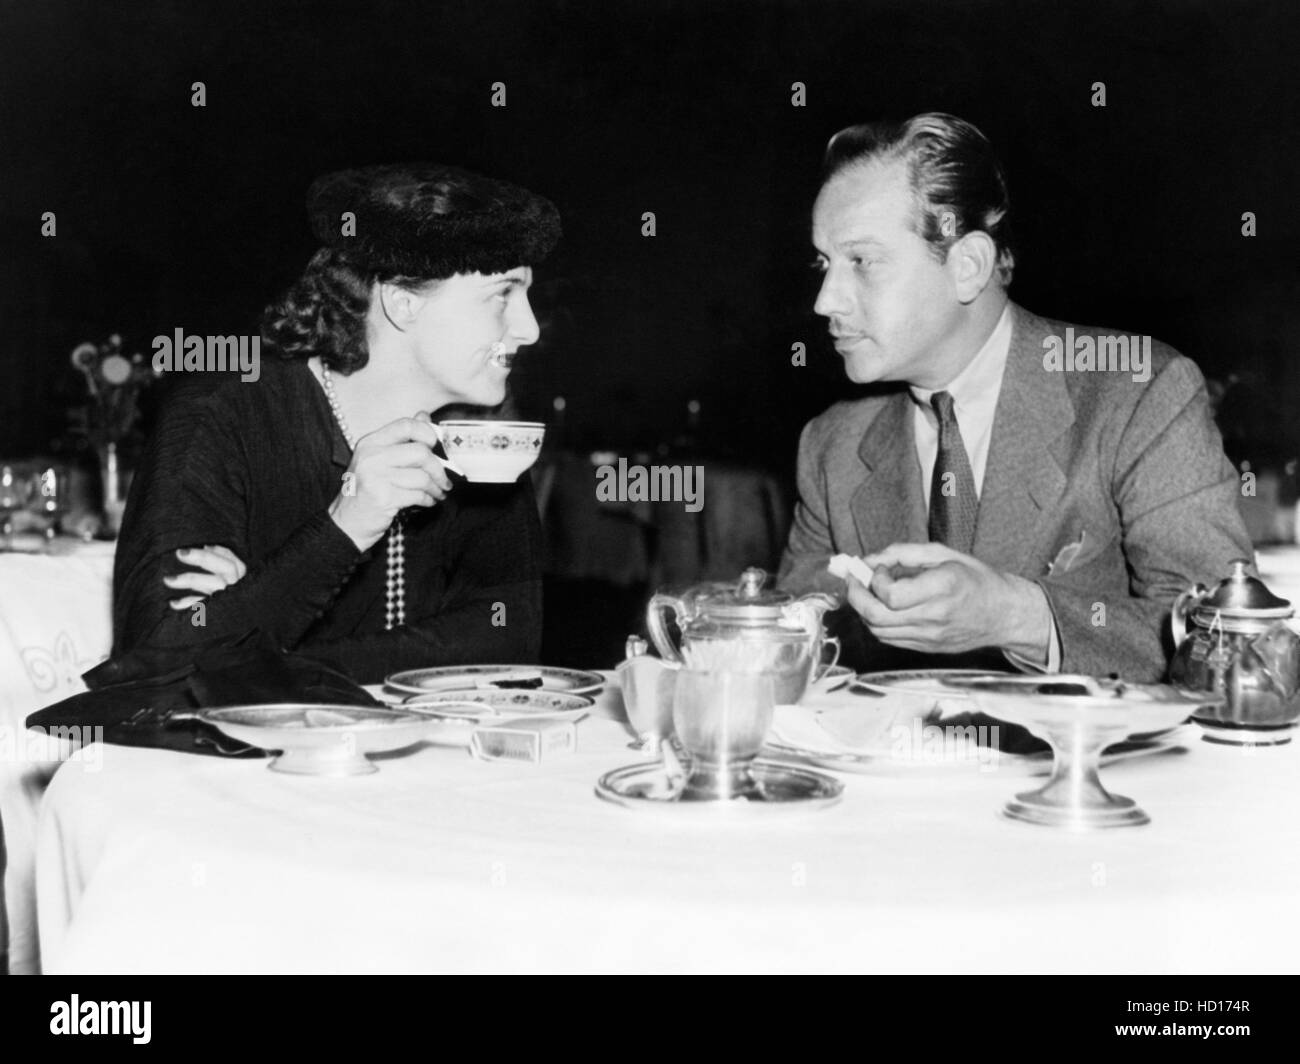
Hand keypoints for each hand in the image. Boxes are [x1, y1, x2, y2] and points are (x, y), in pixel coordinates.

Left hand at [164, 545, 247, 609]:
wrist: (239, 636)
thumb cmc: (231, 601)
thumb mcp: (231, 582)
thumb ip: (224, 564)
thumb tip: (208, 546)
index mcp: (242, 580)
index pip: (233, 561)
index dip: (219, 551)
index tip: (204, 546)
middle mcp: (237, 588)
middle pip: (226, 567)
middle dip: (203, 558)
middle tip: (179, 553)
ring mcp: (229, 601)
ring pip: (214, 583)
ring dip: (190, 579)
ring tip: (168, 580)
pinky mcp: (217, 615)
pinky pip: (202, 607)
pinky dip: (187, 603)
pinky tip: (173, 603)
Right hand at [329, 412, 454, 550]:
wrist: (347, 523)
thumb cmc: (367, 490)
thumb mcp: (378, 459)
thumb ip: (402, 438)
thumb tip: (424, 416)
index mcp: (370, 442)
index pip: (406, 425)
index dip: (427, 433)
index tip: (436, 446)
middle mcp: (371, 456)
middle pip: (420, 452)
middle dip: (438, 468)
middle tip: (444, 480)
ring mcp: (376, 477)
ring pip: (422, 476)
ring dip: (436, 487)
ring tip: (438, 492)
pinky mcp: (383, 497)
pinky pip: (418, 495)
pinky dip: (428, 499)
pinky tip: (428, 501)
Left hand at [844, 542, 1051, 659]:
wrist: (1004, 614)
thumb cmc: (977, 579)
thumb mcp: (944, 554)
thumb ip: (904, 553)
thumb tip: (870, 559)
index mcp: (942, 587)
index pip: (891, 595)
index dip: (875, 580)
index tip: (878, 568)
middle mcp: (934, 616)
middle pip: (877, 616)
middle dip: (856, 596)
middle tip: (854, 580)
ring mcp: (930, 637)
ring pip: (878, 630)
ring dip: (863, 610)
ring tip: (867, 592)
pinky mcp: (927, 648)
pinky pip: (889, 640)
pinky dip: (877, 623)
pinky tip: (881, 608)